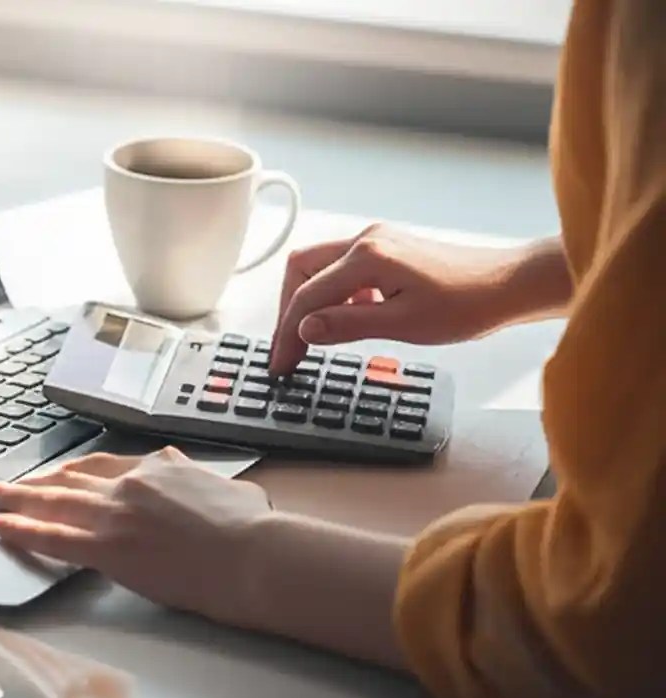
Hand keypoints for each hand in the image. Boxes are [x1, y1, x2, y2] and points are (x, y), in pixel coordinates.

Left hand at [0, 448, 273, 624]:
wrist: (255, 554)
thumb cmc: (254, 531)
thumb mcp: (233, 489)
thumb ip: (207, 485)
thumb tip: (215, 489)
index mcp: (161, 467)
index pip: (106, 465)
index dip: (76, 471)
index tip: (61, 475)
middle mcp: (132, 482)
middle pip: (73, 478)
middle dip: (39, 480)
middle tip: (14, 482)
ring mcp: (117, 513)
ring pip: (55, 501)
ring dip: (19, 499)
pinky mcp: (109, 548)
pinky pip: (53, 537)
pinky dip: (23, 531)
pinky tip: (3, 529)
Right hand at [270, 223, 529, 374]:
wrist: (508, 285)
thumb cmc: (467, 304)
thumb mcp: (402, 324)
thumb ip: (347, 325)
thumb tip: (304, 329)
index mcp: (366, 256)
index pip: (306, 295)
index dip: (287, 334)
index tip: (281, 364)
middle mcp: (366, 240)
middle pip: (300, 270)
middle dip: (289, 310)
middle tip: (290, 349)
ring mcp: (376, 241)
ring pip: (319, 268)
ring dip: (311, 302)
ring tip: (315, 338)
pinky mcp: (387, 249)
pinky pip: (343, 270)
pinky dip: (334, 295)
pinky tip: (349, 319)